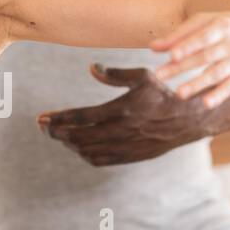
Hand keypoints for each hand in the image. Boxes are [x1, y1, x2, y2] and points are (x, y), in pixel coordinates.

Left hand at [38, 65, 216, 165]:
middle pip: (77, 137)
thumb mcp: (143, 76)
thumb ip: (114, 74)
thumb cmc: (164, 93)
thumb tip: (90, 68)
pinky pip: (102, 161)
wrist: (189, 120)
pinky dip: (85, 155)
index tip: (40, 118)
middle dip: (56, 132)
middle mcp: (121, 131)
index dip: (56, 119)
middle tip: (43, 126)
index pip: (79, 117)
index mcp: (120, 109)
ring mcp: (126, 146)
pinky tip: (78, 148)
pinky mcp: (132, 157)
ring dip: (69, 144)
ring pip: (87, 151)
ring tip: (59, 135)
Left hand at [150, 9, 229, 108]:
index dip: (188, 46)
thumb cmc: (220, 24)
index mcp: (222, 25)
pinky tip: (205, 104)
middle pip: (205, 56)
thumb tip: (152, 47)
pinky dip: (220, 95)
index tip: (172, 56)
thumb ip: (177, 35)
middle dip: (182, 67)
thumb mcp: (202, 22)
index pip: (203, 37)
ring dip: (198, 84)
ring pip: (217, 73)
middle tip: (160, 76)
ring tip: (179, 93)